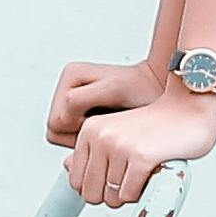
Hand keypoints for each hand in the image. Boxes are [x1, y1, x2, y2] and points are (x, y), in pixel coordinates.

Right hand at [47, 57, 165, 145]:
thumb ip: (79, 101)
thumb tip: (58, 121)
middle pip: (55, 129)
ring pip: (61, 137)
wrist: (160, 93)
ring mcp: (73, 103)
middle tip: (109, 128)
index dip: (80, 128)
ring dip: (84, 139)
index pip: (56, 120)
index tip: (107, 121)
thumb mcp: (113, 89)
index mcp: (70, 75)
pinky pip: (72, 139)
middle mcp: (67, 87)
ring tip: (109, 128)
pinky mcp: (81, 116)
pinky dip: (88, 141)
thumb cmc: (144, 90)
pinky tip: (108, 131)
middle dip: (80, 134)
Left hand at [63, 89, 215, 206]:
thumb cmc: (156, 124)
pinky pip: (130, 196)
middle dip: (112, 196)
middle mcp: (100, 137)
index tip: (118, 177)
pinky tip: (153, 174)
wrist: (190, 107)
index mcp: (90, 131)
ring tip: (146, 172)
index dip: (98, 189)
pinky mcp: (141, 157)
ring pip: (112, 199)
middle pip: (91, 195)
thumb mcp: (117, 131)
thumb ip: (91, 151)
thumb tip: (67, 169)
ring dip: (131, 194)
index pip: (76, 182)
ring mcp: (120, 146)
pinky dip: (143, 193)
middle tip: (133, 179)